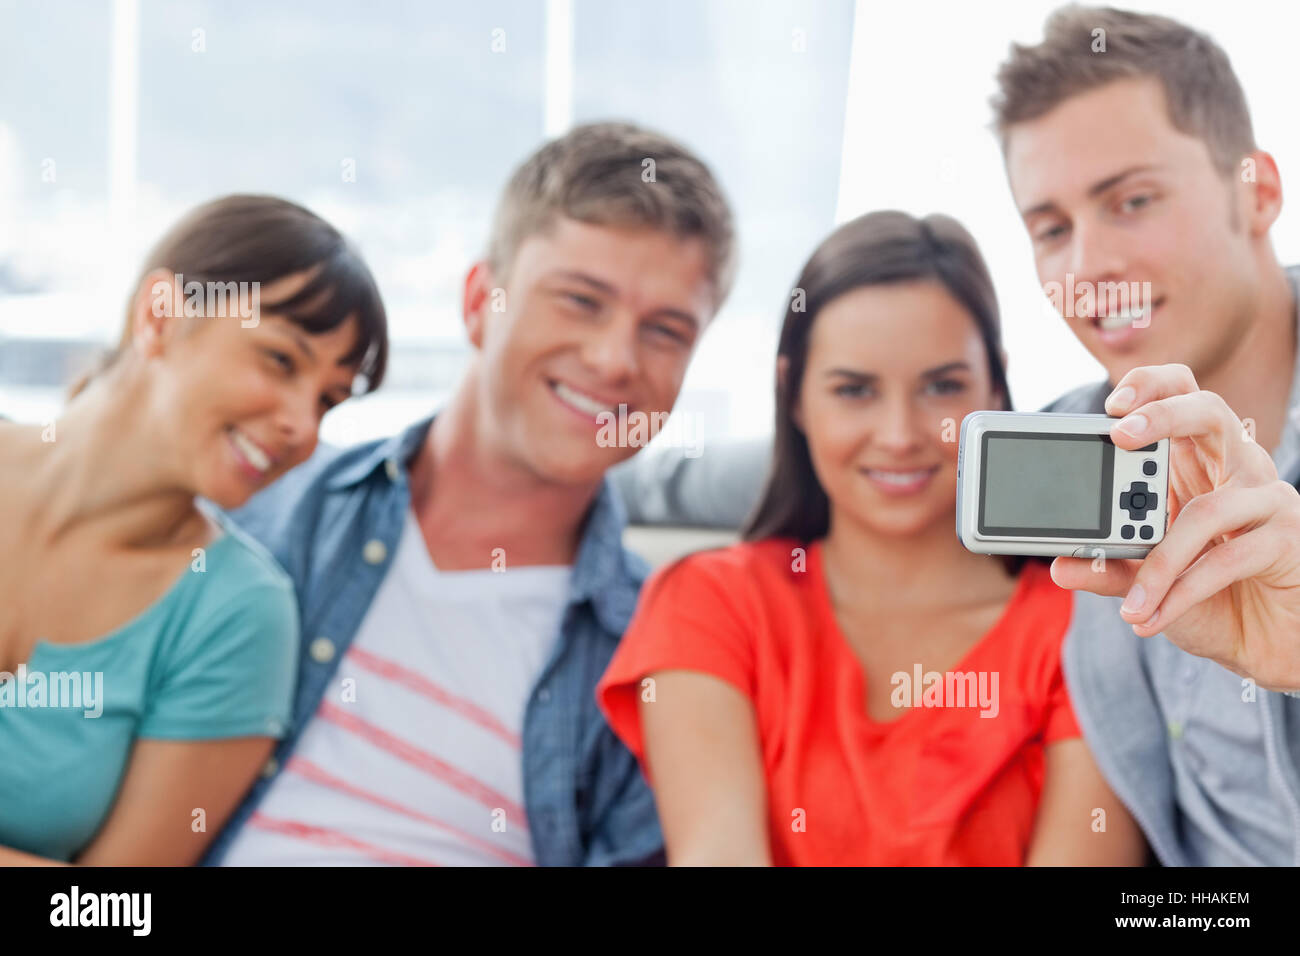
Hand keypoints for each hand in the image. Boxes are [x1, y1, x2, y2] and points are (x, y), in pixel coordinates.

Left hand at [1049, 363, 1299, 690]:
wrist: (1263, 643)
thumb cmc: (1211, 597)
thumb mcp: (1146, 580)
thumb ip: (1107, 569)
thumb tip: (1060, 566)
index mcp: (1196, 463)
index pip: (1182, 397)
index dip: (1151, 388)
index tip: (1111, 406)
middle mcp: (1236, 470)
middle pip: (1210, 412)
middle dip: (1163, 416)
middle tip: (1119, 437)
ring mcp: (1267, 500)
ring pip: (1208, 509)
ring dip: (1159, 563)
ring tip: (1129, 602)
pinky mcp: (1286, 538)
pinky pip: (1225, 559)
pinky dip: (1180, 592)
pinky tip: (1150, 616)